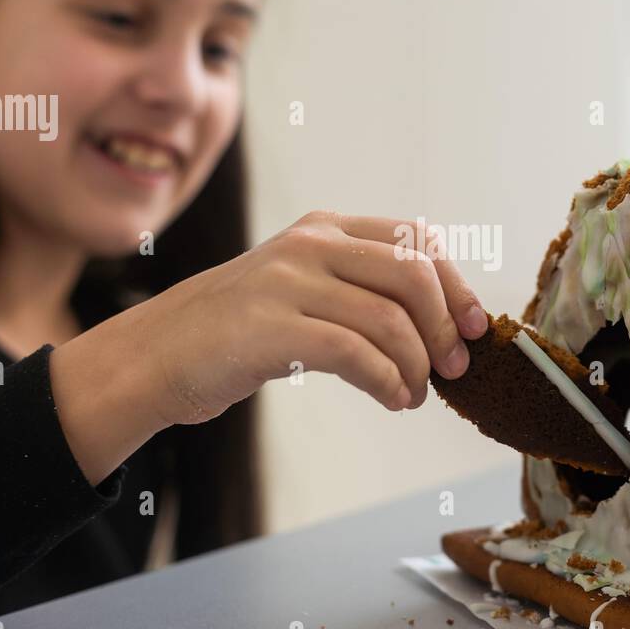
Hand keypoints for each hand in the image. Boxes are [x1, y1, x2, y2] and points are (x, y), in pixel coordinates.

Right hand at [133, 210, 488, 425]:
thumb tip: (442, 328)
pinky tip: (393, 399)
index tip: (474, 327)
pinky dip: (388, 381)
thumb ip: (359, 291)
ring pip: (388, 319)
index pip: (415, 240)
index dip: (456, 284)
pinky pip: (355, 353)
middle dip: (444, 325)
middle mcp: (309, 244)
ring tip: (414, 394)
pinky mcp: (270, 328)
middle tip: (452, 368)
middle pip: (412, 273)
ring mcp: (287, 282)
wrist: (155, 356)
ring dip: (417, 366)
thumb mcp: (300, 288)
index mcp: (324, 228)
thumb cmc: (238, 332)